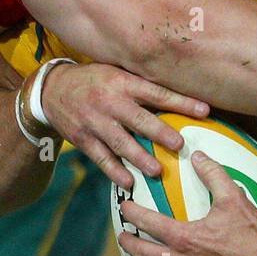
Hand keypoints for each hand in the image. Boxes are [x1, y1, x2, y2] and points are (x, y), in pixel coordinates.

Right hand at [39, 62, 209, 189]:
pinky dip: (114, 171)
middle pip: (138, 119)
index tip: (205, 111)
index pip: (156, 92)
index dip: (181, 102)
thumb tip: (182, 97)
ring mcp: (94, 122)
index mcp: (122, 83)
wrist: (51, 89)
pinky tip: (128, 182)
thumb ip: (142, 85)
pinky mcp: (82, 139)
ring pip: (119, 142)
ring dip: (138, 157)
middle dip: (159, 132)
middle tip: (179, 145)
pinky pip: (100, 157)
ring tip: (156, 171)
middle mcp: (109, 102)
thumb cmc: (95, 80)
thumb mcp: (116, 73)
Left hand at [117, 151, 256, 255]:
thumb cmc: (253, 230)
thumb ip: (212, 173)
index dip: (131, 214)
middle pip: (143, 254)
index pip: (147, 223)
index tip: (124, 208)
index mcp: (186, 236)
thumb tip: (196, 153)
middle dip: (128, 244)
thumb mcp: (232, 195)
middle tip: (122, 237)